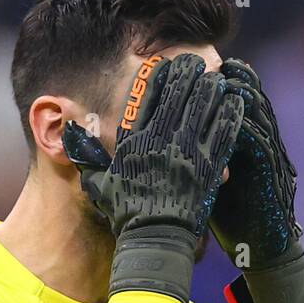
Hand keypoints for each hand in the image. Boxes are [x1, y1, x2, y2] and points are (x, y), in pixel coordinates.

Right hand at [62, 54, 243, 301]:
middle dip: (189, 74)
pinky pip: (224, 133)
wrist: (153, 239)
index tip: (166, 63)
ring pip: (204, 108)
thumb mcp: (98, 182)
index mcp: (135, 142)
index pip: (146, 97)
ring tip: (218, 79)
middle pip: (178, 94)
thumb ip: (87, 154)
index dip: (159, 75)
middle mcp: (161, 142)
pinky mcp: (209, 167)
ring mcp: (187, 153)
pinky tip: (235, 102)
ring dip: (212, 89)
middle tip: (198, 63)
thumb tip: (69, 129)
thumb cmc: (125, 212)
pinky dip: (230, 115)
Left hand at [207, 58, 303, 302]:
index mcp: (244, 142)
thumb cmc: (231, 215)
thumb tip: (163, 138)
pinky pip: (259, 142)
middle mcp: (260, 144)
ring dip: (240, 96)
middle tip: (209, 64)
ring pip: (258, 113)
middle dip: (232, 79)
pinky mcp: (270, 174)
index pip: (235, 101)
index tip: (195, 71)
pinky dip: (245, 127)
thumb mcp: (210, 179)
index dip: (219, 82)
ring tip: (221, 82)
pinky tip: (229, 117)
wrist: (259, 248)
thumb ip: (196, 154)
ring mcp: (267, 157)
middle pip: (250, 98)